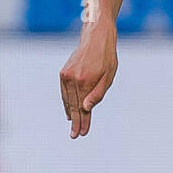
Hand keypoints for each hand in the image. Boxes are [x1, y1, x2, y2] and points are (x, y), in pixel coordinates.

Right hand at [59, 23, 117, 137]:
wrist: (95, 37)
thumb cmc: (106, 56)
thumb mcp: (109, 75)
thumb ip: (98, 93)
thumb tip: (86, 108)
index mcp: (86, 81)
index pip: (83, 107)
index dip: (84, 121)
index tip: (82, 133)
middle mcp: (73, 79)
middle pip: (74, 106)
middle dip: (76, 122)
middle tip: (75, 135)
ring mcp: (66, 75)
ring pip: (67, 100)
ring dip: (70, 114)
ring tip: (73, 126)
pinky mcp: (63, 72)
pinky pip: (64, 92)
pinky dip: (66, 102)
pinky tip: (69, 111)